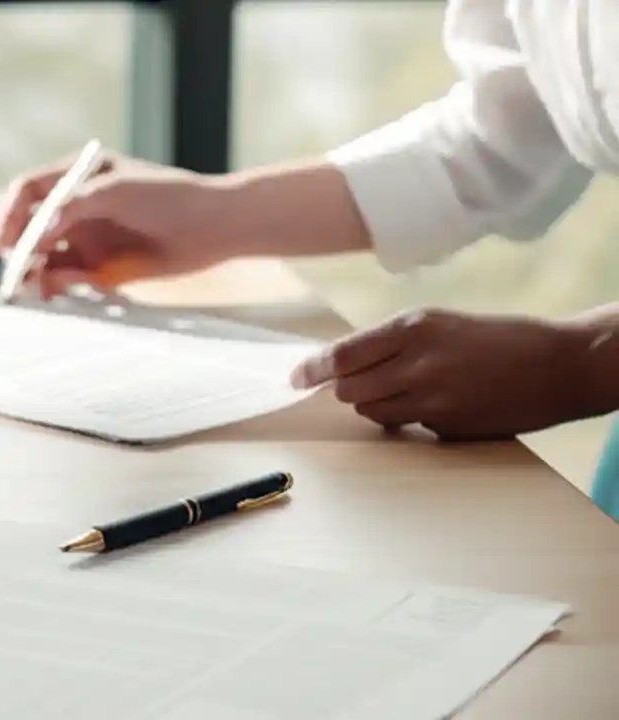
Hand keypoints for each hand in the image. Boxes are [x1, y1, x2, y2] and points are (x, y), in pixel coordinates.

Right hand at [0, 150, 239, 297]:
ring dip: (34, 273)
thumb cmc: (168, 196)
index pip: (27, 193)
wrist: (213, 228)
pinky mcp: (97, 267)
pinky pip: (64, 279)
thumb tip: (39, 232)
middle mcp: (73, 206)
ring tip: (39, 289)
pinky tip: (61, 292)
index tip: (2, 245)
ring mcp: (84, 237)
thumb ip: (74, 205)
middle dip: (17, 250)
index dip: (8, 217)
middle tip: (15, 274)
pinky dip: (56, 287)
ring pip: (42, 258)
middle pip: (27, 228)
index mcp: (75, 176)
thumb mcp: (118, 190)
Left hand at [290, 308, 590, 439]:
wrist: (558, 364)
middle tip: (362, 383)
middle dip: (347, 389)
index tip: (296, 378)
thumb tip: (344, 364)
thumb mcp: (440, 323)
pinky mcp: (447, 427)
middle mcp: (418, 363)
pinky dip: (407, 419)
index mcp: (414, 327)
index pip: (343, 354)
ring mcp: (433, 399)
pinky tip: (436, 404)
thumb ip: (392, 341)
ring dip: (374, 406)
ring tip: (404, 391)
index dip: (312, 369)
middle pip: (348, 390)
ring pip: (371, 412)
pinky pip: (406, 427)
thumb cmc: (497, 338)